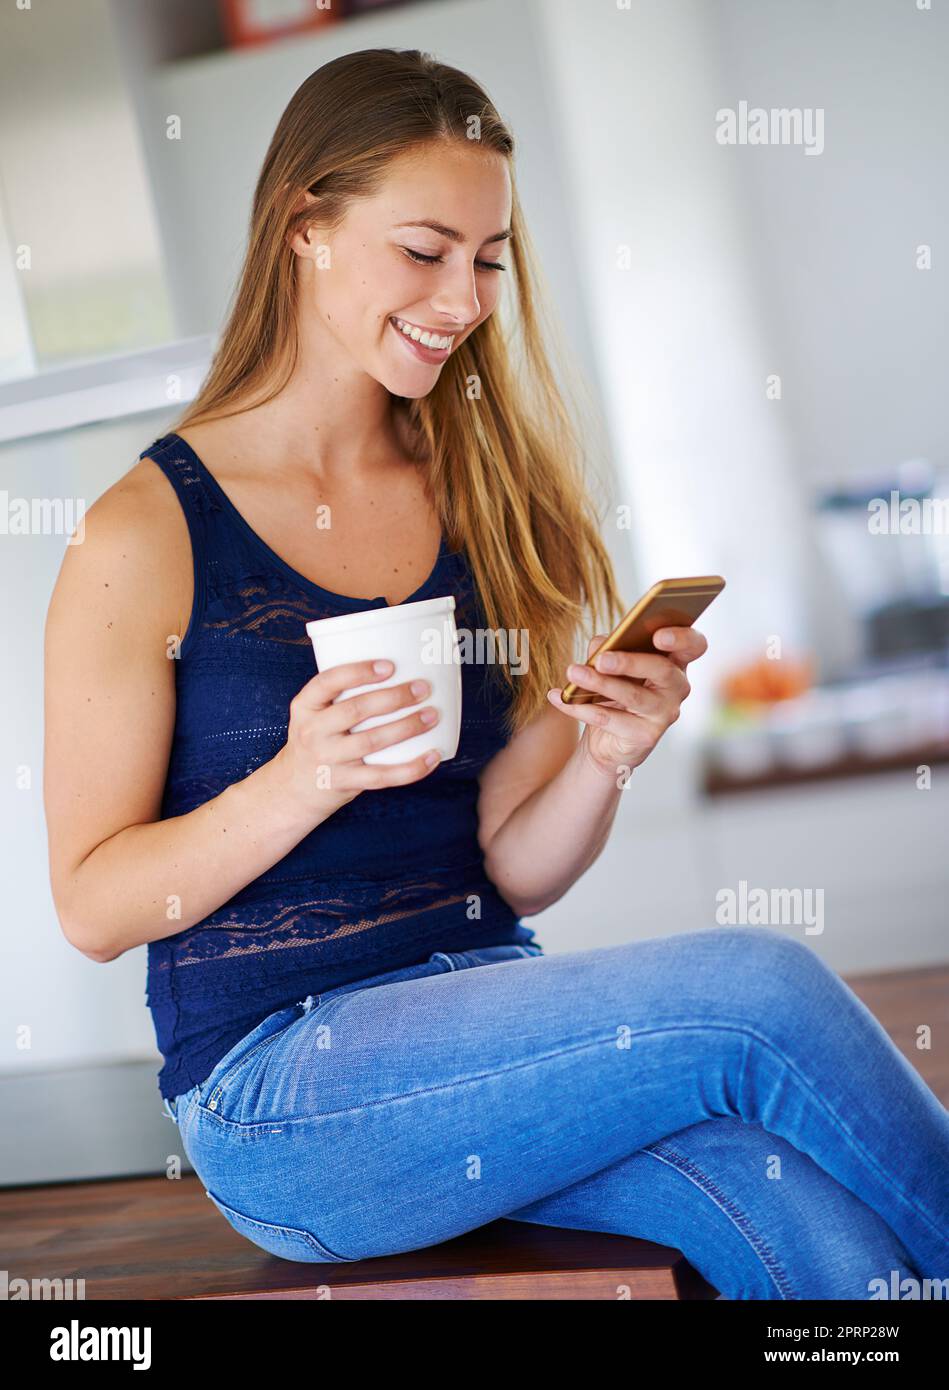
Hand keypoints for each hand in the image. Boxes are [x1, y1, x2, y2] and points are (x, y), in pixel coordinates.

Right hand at [273, 658, 441, 817]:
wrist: (293, 789)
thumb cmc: (315, 740)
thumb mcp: (313, 714)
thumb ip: (341, 696)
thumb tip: (398, 668)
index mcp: (305, 706)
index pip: (328, 682)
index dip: (359, 672)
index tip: (390, 666)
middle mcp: (313, 732)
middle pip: (356, 710)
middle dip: (394, 697)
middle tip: (422, 688)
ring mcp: (328, 759)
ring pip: (373, 741)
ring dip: (407, 727)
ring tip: (432, 715)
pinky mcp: (345, 783)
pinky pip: (382, 776)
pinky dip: (411, 768)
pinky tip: (432, 756)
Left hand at [546, 627, 707, 779]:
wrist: (607, 739)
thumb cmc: (614, 690)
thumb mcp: (610, 664)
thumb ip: (608, 647)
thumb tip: (600, 646)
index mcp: (674, 661)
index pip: (694, 645)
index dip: (682, 639)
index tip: (658, 635)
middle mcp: (676, 687)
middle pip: (662, 670)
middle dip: (630, 662)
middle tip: (601, 659)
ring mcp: (664, 714)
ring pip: (635, 697)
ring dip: (601, 684)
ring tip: (573, 673)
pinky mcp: (646, 736)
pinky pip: (611, 720)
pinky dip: (581, 708)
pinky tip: (560, 697)